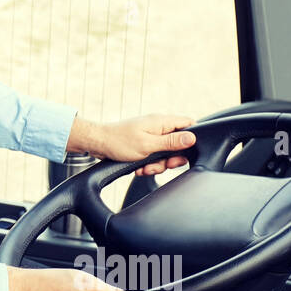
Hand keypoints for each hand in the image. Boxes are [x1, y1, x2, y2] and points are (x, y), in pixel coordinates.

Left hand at [68, 114, 195, 176]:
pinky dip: (149, 164)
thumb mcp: (148, 144)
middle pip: (179, 144)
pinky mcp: (144, 145)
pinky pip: (154, 157)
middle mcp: (158, 127)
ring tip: (145, 167)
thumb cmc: (119, 141)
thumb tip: (192, 138)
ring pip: (166, 153)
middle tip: (163, 164)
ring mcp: (151, 136)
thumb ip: (171, 142)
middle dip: (172, 158)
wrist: (98, 144)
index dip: (192, 138)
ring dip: (158, 164)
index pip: (188, 124)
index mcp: (161, 122)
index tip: (185, 152)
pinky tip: (140, 168)